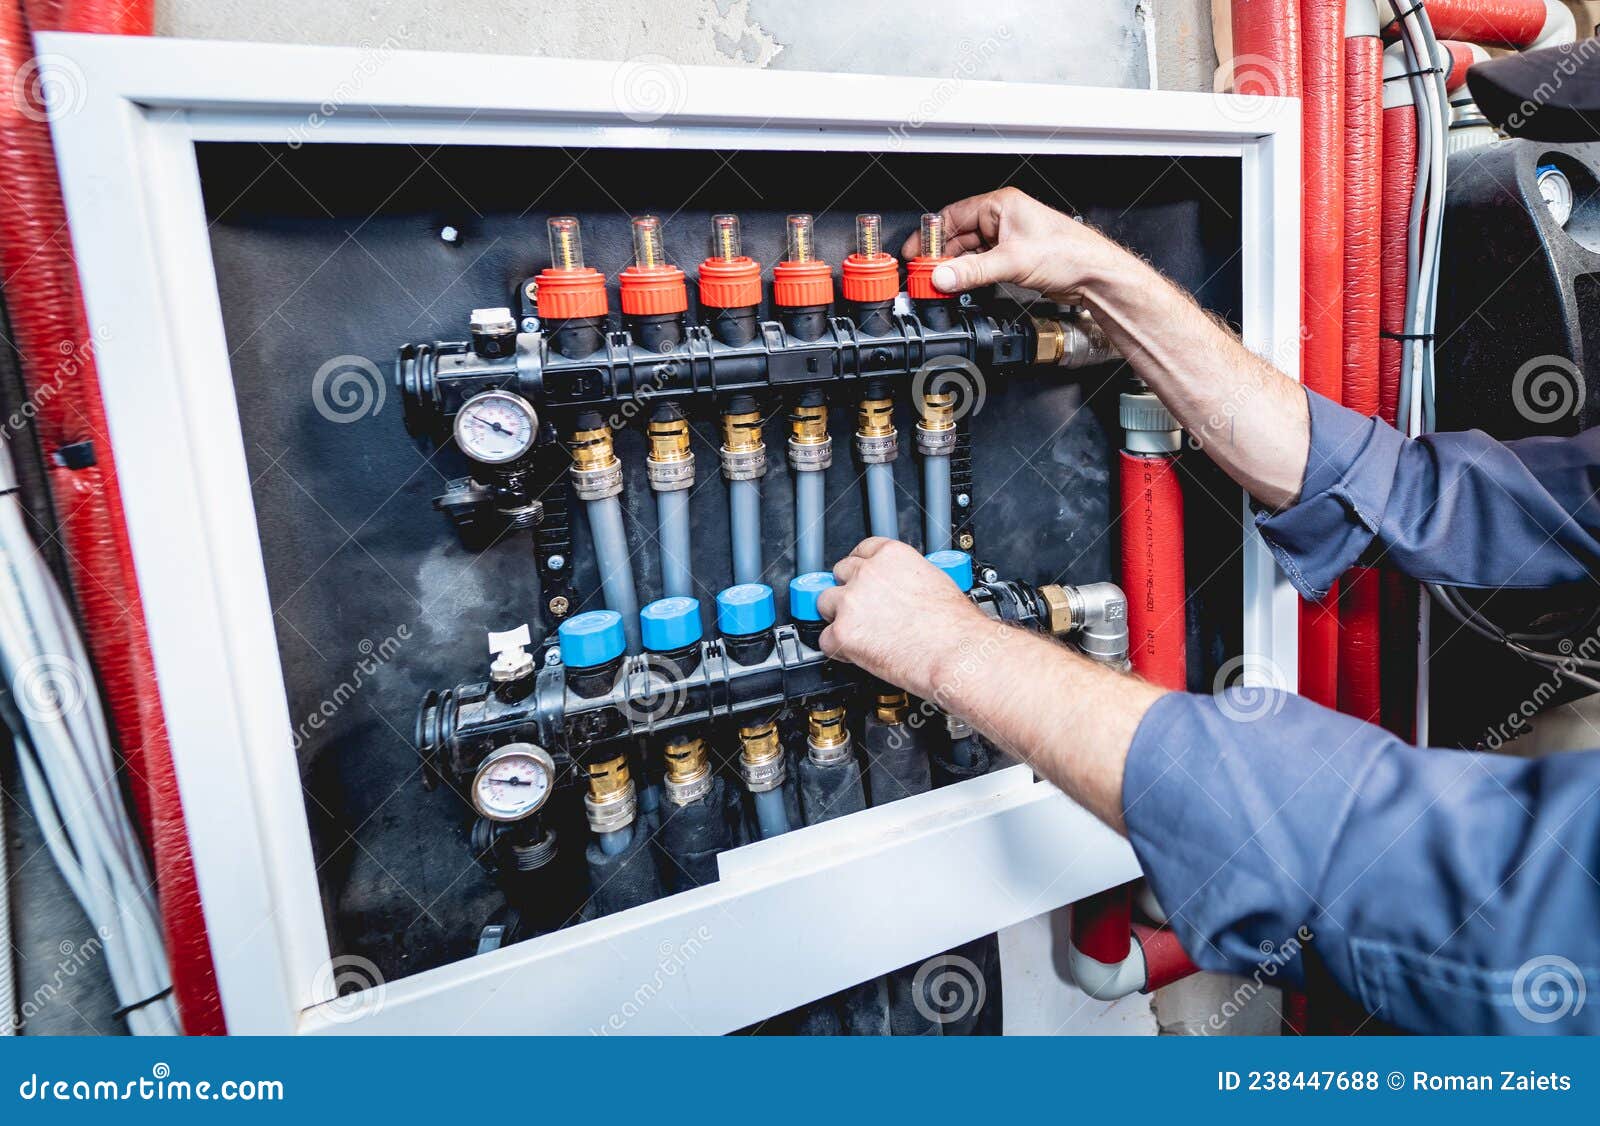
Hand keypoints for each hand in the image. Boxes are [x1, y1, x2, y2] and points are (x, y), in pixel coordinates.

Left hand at [815, 538, 989, 699]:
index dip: (860, 568)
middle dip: (847, 590)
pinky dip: (839, 649)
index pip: (861, 550)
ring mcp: (851, 602)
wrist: (957, 652)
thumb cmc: (955, 624)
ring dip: (837, 617)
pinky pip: (826, 640)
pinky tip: (858, 653)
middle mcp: (867, 573)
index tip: (862, 579)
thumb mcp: (934, 581)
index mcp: (891, 555)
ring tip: (859, 632)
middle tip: (862, 609)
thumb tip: (899, 586)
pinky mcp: (843, 634)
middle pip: (839, 573)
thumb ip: (906, 577)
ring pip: (824, 603)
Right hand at [902, 187, 1126, 303]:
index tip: (916, 253)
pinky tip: (961, 285)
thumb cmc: (1068, 253)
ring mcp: (1007, 239)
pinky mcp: (1012, 258)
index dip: (931, 235)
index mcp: (1001, 204)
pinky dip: (969, 275)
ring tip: (940, 283)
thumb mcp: (1012, 261)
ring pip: (969, 252)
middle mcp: (1003, 218)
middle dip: (941, 255)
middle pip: (958, 235)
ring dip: (955, 267)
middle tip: (925, 274)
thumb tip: (942, 276)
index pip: (953, 215)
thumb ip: (972, 271)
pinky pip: (981, 264)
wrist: (1094, 275)